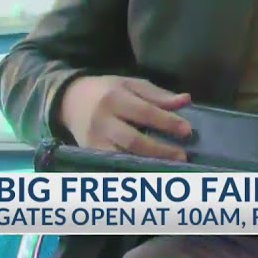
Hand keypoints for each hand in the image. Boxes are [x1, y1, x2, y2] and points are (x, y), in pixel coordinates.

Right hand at [58, 75, 192, 160]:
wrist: (70, 100)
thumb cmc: (108, 91)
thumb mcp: (132, 84)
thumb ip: (158, 95)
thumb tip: (186, 100)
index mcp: (115, 98)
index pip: (145, 112)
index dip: (167, 122)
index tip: (187, 130)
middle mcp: (102, 121)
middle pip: (133, 140)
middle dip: (160, 150)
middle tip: (182, 155)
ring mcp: (93, 140)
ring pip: (122, 156)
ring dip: (147, 163)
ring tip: (170, 166)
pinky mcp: (89, 153)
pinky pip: (113, 164)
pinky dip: (131, 170)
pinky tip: (149, 172)